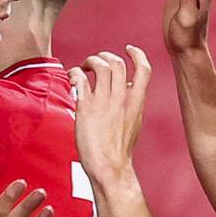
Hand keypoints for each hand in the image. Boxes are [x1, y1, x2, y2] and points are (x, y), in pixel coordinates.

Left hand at [71, 46, 150, 182]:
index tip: (128, 49)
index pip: (144, 70)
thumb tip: (126, 88)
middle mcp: (122, 98)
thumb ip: (131, 104)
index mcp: (136, 102)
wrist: (110, 167)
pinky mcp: (86, 107)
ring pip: (100, 66)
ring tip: (82, 68)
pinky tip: (72, 78)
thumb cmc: (119, 151)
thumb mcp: (134, 124)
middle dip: (105, 56)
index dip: (136, 54)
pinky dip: (75, 72)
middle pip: (117, 63)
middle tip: (95, 63)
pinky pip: (80, 78)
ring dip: (89, 62)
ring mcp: (104, 102)